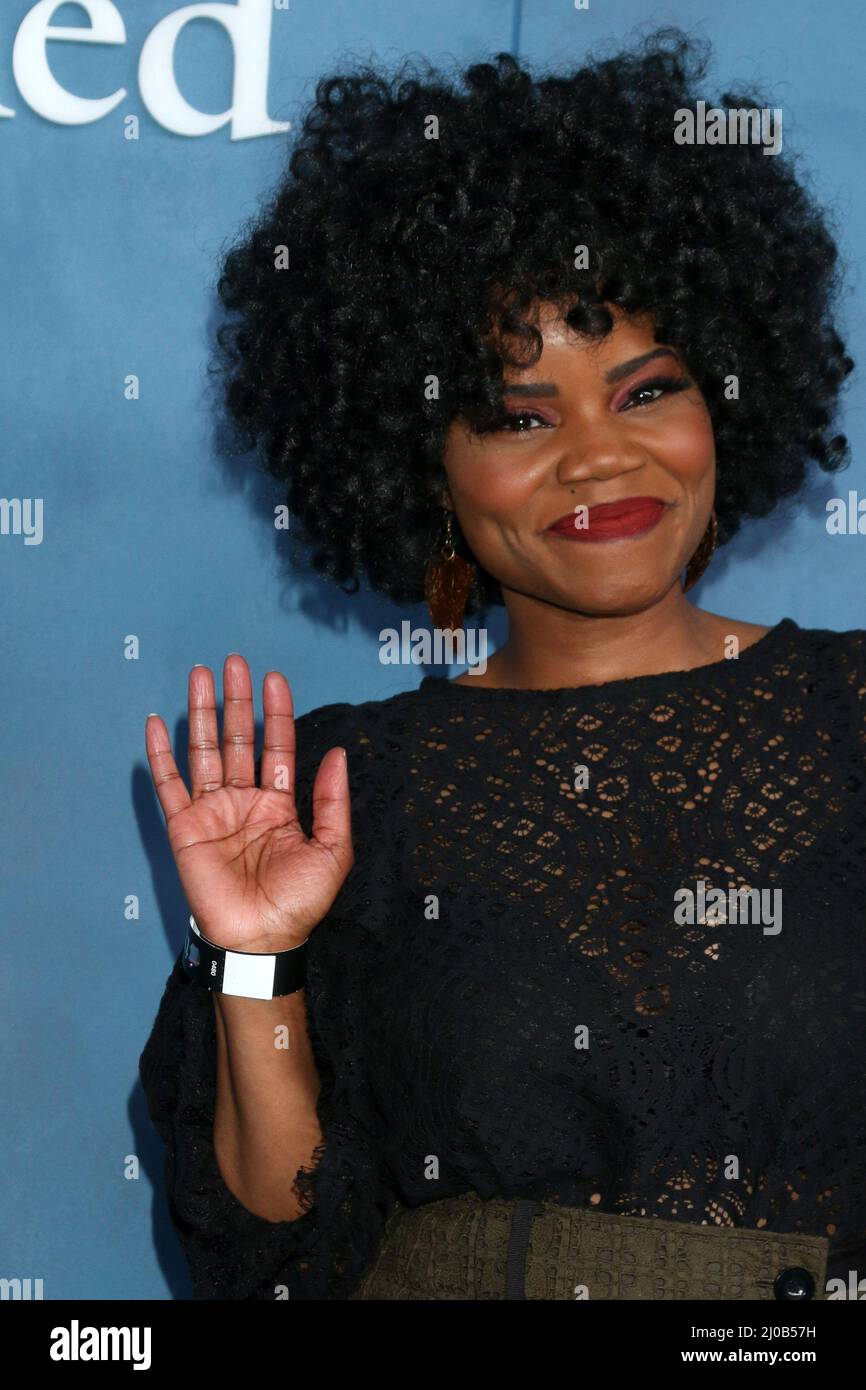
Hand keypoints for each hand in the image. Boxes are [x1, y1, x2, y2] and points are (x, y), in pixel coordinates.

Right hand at [145, 655, 352, 952]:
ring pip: (205, 750)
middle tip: (235, 662)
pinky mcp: (184, 826)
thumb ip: (333, 801)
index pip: (277, 746)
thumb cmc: (299, 902)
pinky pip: (170, 784)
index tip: (275, 678)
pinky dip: (162, 754)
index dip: (277, 713)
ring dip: (202, 712)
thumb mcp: (334, 849)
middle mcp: (244, 800)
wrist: (261, 938)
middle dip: (237, 700)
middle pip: (239, 739)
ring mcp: (212, 811)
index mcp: (279, 804)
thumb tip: (337, 752)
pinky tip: (158, 721)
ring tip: (200, 674)